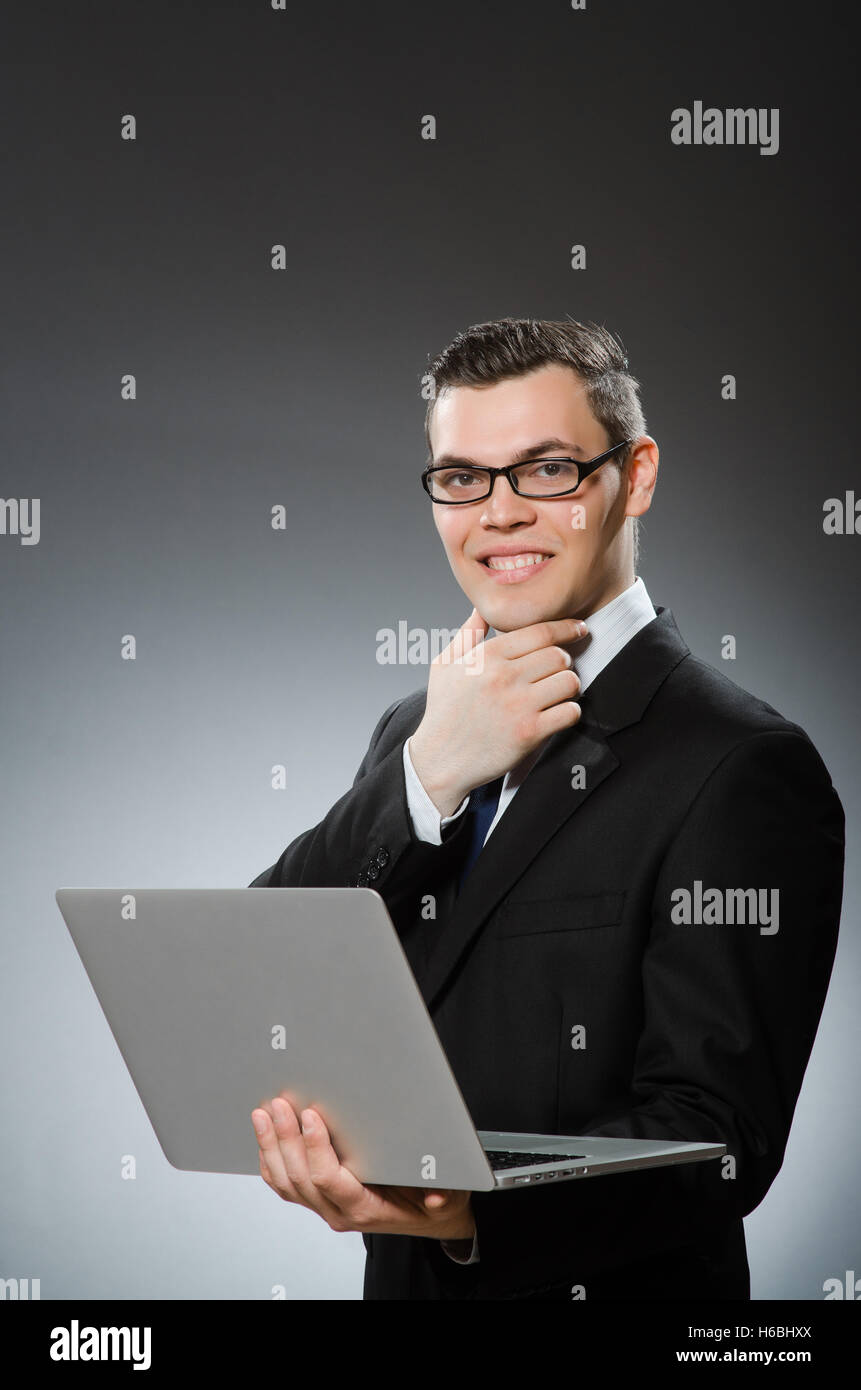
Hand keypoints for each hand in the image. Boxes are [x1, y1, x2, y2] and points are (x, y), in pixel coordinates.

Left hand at [251, 1094, 475, 1240]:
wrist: (427, 1218)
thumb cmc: (429, 1202)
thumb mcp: (448, 1196)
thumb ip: (443, 1195)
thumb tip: (438, 1196)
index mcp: (365, 1208)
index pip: (329, 1180)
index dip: (316, 1148)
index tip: (311, 1116)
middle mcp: (339, 1210)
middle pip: (299, 1178)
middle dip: (286, 1138)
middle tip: (278, 1105)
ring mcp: (325, 1206)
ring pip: (285, 1183)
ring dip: (271, 1147)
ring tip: (263, 1115)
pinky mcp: (318, 1198)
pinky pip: (285, 1186)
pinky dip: (270, 1162)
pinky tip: (266, 1139)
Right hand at [409, 608, 587, 814]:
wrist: (440, 759)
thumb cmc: (443, 712)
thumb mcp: (444, 666)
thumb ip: (467, 635)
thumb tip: (482, 608)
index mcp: (487, 657)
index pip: (539, 632)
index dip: (565, 628)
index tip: (578, 629)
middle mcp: (504, 677)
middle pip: (559, 655)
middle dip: (565, 661)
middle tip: (559, 670)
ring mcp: (518, 705)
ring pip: (569, 682)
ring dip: (569, 687)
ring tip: (558, 693)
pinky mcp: (529, 733)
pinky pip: (570, 712)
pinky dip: (570, 712)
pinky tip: (558, 714)